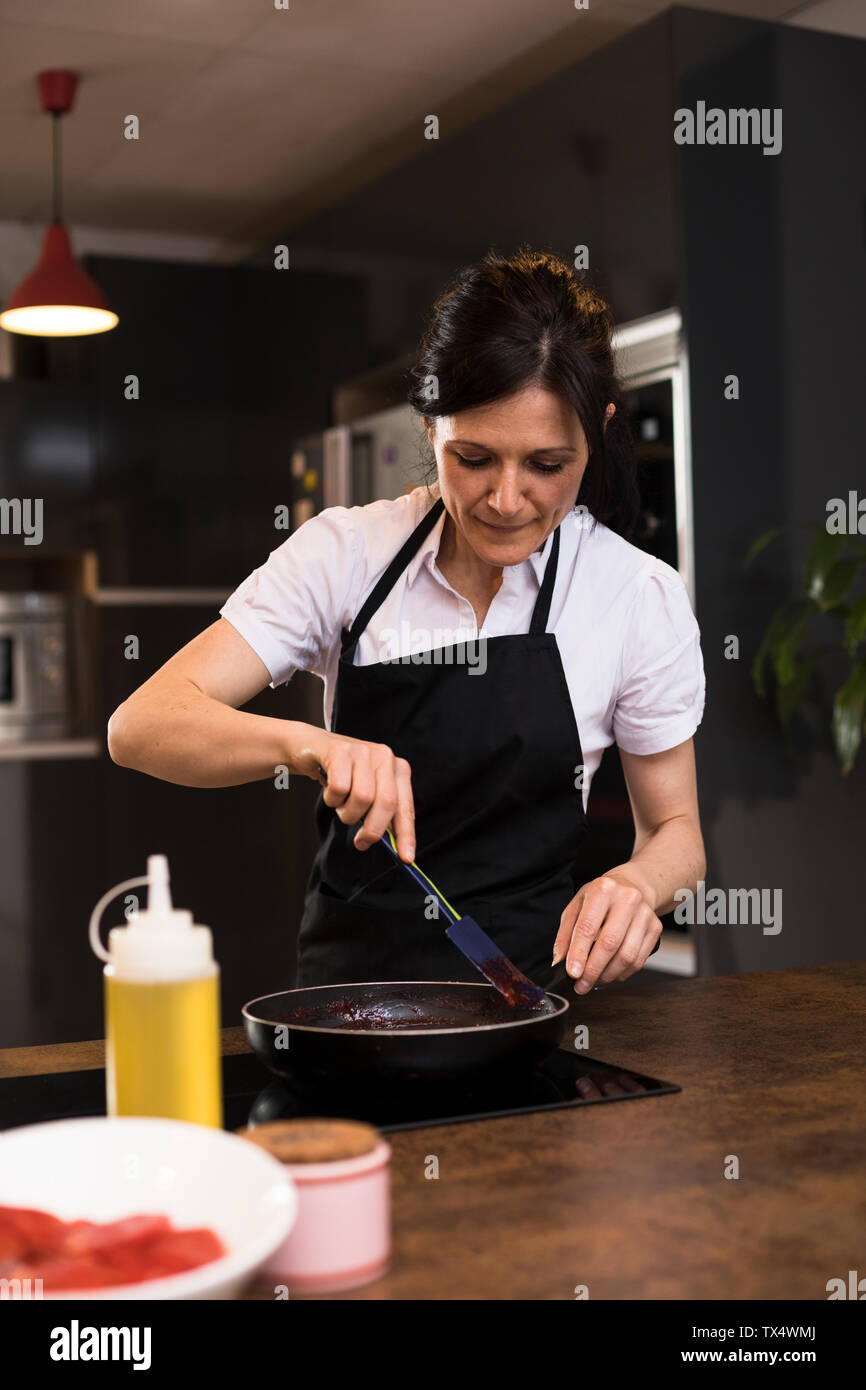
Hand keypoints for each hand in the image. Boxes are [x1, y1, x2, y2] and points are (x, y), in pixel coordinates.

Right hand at [290, 727, 415, 860]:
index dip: (406, 834)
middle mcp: (385, 757)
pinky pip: (339, 789)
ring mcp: (363, 752)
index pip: (405, 807)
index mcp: (398, 769)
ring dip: (347, 812)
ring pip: (362, 798)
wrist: (313, 749)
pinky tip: (330, 790)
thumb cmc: (343, 775)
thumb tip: (394, 846)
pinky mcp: (341, 751)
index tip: (406, 857)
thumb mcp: (368, 792)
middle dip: (372, 830)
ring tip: (341, 805)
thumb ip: (382, 814)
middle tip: (361, 842)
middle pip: (386, 803)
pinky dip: (332, 798)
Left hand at [551, 867, 661, 992]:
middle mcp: (627, 899)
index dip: (579, 953)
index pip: (588, 926)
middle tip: (581, 984)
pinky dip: (622, 973)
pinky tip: (610, 973)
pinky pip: (639, 960)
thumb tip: (560, 962)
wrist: (632, 885)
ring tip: (594, 980)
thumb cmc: (601, 897)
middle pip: (609, 943)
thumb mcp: (577, 906)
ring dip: (608, 975)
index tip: (572, 973)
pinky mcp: (656, 928)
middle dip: (593, 970)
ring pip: (627, 956)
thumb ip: (565, 934)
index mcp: (603, 890)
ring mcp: (645, 914)